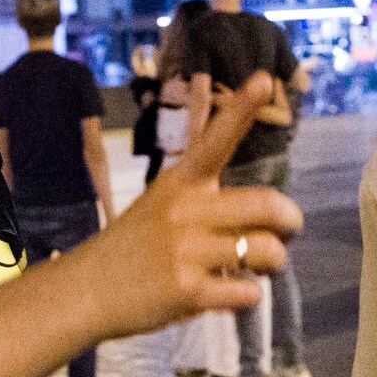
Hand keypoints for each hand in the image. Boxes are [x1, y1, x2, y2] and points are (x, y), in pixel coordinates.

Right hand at [86, 82, 301, 334]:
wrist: (85, 290)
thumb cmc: (132, 246)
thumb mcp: (160, 202)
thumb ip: (204, 195)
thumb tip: (261, 207)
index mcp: (179, 183)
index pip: (215, 140)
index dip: (242, 109)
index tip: (264, 79)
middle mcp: (185, 212)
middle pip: (268, 206)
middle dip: (291, 222)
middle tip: (286, 233)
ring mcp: (187, 252)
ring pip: (268, 253)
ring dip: (274, 264)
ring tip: (257, 269)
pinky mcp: (188, 291)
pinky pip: (248, 293)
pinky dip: (248, 297)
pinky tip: (228, 295)